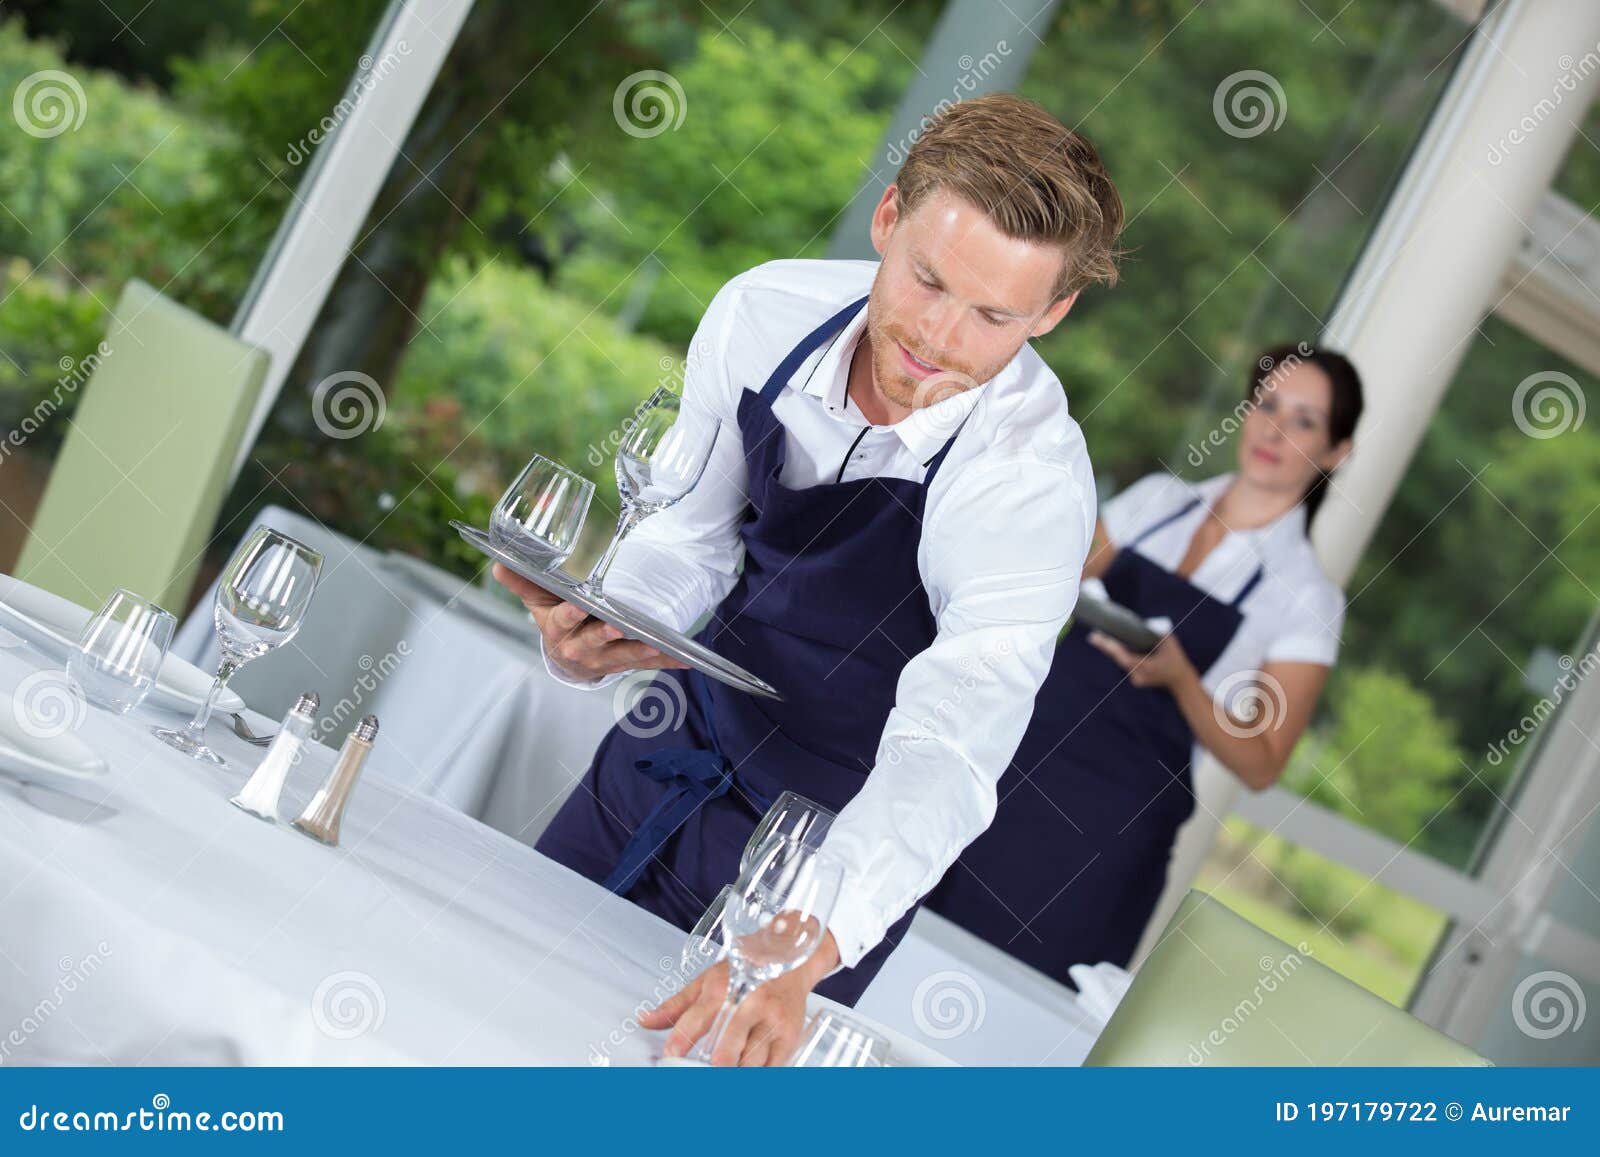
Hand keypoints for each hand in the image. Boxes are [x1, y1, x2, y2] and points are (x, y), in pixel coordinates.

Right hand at [491, 563, 686, 680]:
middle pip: (595, 641)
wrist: (566, 661)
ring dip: (640, 650)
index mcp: (560, 630)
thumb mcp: (537, 603)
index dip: (571, 614)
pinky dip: (665, 661)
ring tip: (657, 644)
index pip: (564, 620)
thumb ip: (523, 582)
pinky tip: (684, 660)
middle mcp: (582, 647)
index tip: (578, 607)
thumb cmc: (554, 621)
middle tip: (618, 628)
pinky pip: (647, 664)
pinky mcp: (625, 663)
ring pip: (624, 655)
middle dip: (606, 635)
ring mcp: (605, 658)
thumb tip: (499, 562)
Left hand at [639, 931, 839, 1065]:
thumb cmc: (746, 971)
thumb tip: (646, 1021)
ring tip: (721, 1077)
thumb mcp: (708, 980)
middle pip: (729, 1046)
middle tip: (700, 1076)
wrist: (790, 958)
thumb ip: (677, 1005)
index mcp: (726, 988)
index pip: (698, 1018)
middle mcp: (751, 1004)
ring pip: (751, 1062)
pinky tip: (744, 1076)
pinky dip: (756, 1077)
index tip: (670, 1056)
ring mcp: (773, 1021)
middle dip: (713, 1066)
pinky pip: (773, 1067)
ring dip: (734, 1075)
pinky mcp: (790, 1036)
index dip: (681, 1040)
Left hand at [1087, 629, 1195, 689]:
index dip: (1115, 650)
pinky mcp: (1135, 679)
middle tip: (1093, 636)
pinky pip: (1126, 664)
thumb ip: (1157, 635)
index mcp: (1149, 667)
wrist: (1180, 681)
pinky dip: (1120, 655)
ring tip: (1097, 637)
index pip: (1128, 659)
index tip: (1105, 641)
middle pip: (1120, 660)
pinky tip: (1109, 645)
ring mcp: (1137, 679)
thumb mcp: (1170, 643)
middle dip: (1106, 647)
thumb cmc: (1176, 659)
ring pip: (1122, 662)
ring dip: (1111, 650)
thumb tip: (1143, 624)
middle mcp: (1140, 675)